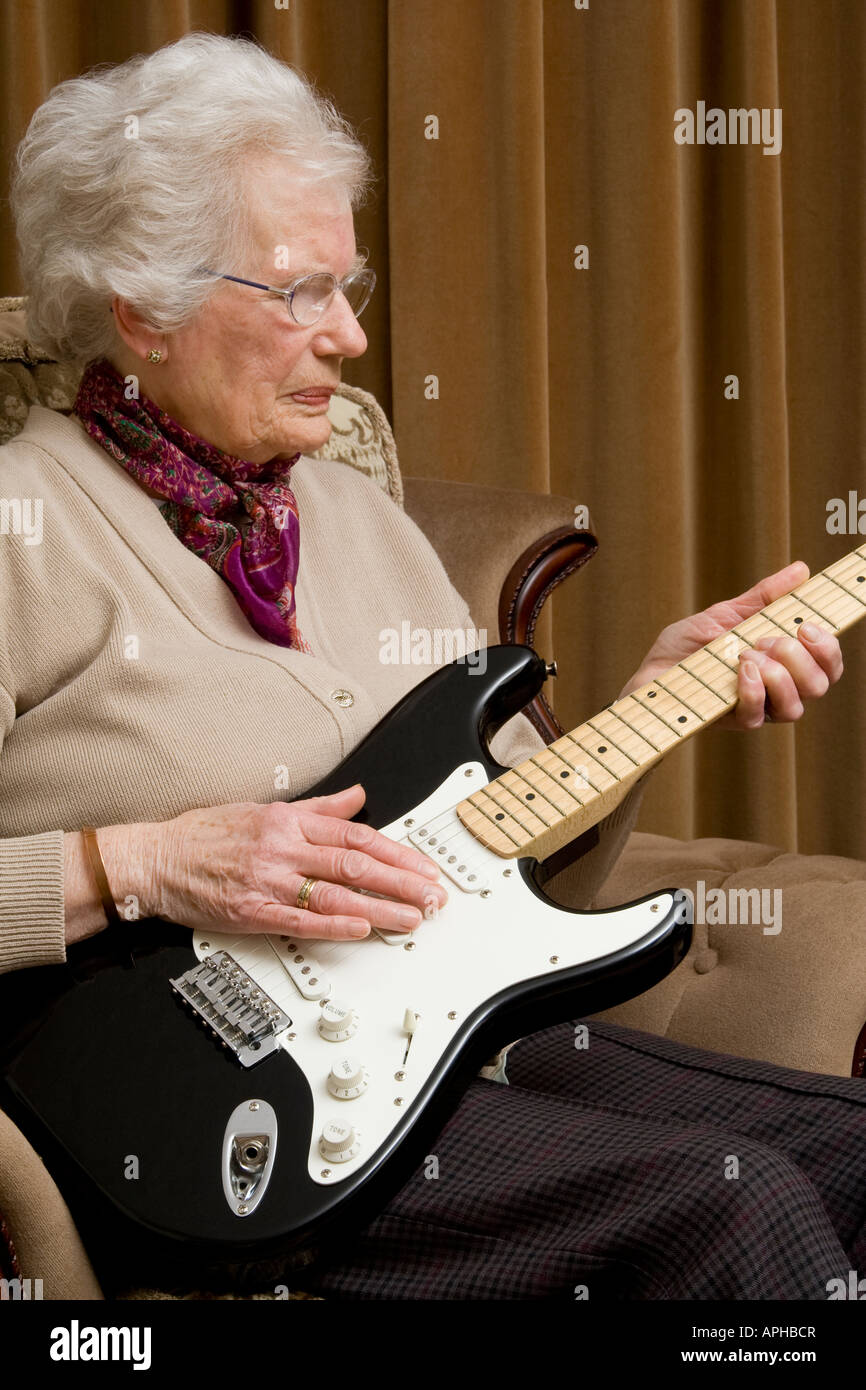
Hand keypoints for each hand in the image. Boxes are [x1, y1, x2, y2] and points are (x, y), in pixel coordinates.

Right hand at [147, 784, 447, 939]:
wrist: (156, 859)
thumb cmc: (206, 835)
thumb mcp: (266, 808)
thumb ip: (318, 808)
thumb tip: (357, 797)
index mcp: (289, 821)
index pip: (356, 837)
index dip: (397, 853)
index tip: (424, 867)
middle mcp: (283, 848)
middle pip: (355, 865)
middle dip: (400, 882)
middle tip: (432, 897)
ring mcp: (267, 880)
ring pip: (334, 894)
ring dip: (378, 908)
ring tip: (410, 919)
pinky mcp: (250, 911)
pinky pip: (299, 920)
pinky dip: (333, 925)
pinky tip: (361, 929)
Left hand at [617, 561, 843, 729]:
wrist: (648, 673)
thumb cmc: (686, 648)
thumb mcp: (726, 613)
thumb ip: (764, 597)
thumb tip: (801, 570)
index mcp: (783, 664)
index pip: (827, 667)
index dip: (829, 649)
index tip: (808, 627)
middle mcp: (776, 690)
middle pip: (818, 686)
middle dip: (801, 658)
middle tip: (769, 639)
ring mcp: (755, 708)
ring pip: (794, 707)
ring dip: (778, 675)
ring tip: (747, 654)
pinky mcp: (730, 721)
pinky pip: (756, 716)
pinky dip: (752, 689)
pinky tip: (739, 669)